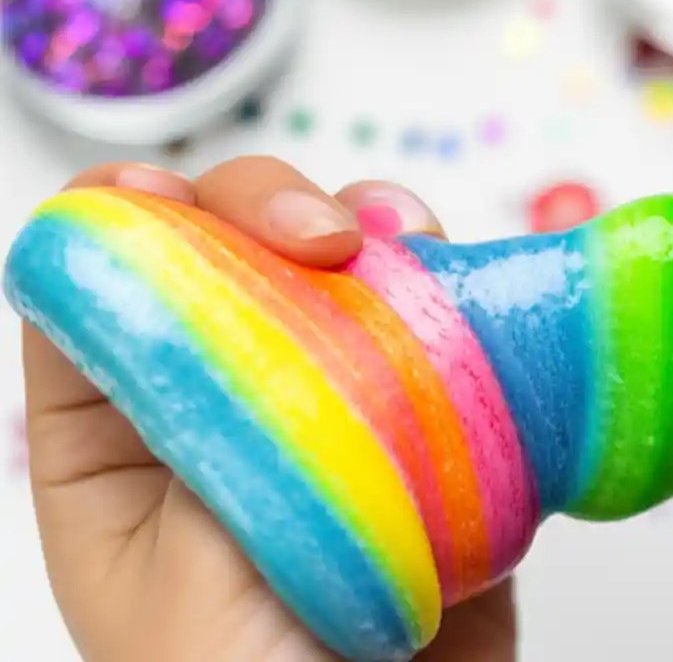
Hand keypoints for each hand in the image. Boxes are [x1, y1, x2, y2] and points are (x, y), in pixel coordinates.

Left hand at [22, 158, 515, 661]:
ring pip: (339, 277)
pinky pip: (435, 333)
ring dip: (370, 234)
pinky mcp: (426, 425)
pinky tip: (454, 278)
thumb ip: (224, 439)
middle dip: (266, 212)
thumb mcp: (195, 580)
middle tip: (325, 238)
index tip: (185, 211)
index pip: (98, 292)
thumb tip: (265, 311)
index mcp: (116, 446)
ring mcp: (333, 409)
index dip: (128, 222)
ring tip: (400, 240)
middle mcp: (225, 409)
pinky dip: (450, 293)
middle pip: (221, 254)